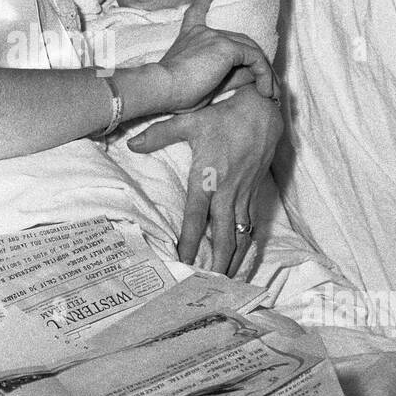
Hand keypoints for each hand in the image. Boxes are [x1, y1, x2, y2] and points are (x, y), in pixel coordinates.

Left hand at [128, 84, 282, 276]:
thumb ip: (159, 134)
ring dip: (235, 258)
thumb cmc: (224, 116)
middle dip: (219, 263)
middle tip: (211, 285)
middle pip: (224, 236)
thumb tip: (132, 144)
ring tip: (228, 281)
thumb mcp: (189, 121)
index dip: (190, 242)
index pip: (196, 218)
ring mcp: (243, 193)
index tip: (183, 262)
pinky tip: (242, 256)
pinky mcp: (254, 191)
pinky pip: (251, 224)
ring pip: (240, 234)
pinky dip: (246, 243)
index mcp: (207, 178)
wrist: (262, 110)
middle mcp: (226, 192)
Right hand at [151, 0, 276, 110]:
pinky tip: (265, 90)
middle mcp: (203, 31)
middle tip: (265, 85)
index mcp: (190, 35)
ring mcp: (215, 36)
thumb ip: (227, 75)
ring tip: (268, 92)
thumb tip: (252, 76)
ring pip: (250, 50)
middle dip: (255, 62)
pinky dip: (264, 74)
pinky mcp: (226, 47)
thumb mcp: (204, 82)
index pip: (198, 10)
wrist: (161, 88)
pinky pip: (254, 59)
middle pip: (239, 41)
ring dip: (263, 71)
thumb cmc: (176, 92)